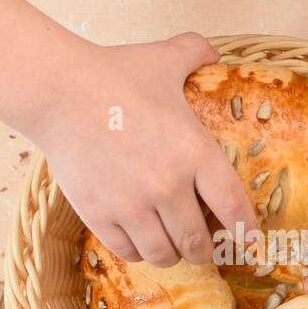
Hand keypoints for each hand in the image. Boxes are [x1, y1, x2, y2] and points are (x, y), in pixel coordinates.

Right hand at [35, 32, 257, 266]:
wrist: (58, 90)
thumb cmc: (114, 74)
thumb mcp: (164, 58)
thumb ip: (195, 54)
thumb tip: (214, 54)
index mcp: (195, 151)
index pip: (233, 206)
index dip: (245, 230)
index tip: (249, 239)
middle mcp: (168, 185)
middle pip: (198, 242)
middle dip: (205, 251)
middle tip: (204, 248)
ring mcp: (132, 205)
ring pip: (164, 254)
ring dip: (172, 254)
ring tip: (171, 247)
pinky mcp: (100, 215)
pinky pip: (128, 251)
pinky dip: (138, 251)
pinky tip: (139, 241)